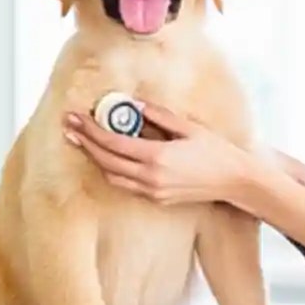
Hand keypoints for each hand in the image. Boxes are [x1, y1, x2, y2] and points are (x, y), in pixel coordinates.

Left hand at [63, 103, 269, 209]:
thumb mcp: (188, 127)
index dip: (91, 130)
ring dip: (96, 159)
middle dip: (85, 143)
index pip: (112, 143)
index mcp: (157, 157)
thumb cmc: (215, 151)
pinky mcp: (157, 199)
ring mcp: (153, 192)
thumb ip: (158, 116)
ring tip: (84, 141)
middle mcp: (150, 178)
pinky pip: (127, 185)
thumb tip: (134, 105)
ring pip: (113, 176)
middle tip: (69, 127)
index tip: (76, 117)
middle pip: (106, 161)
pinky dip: (114, 170)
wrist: (234, 182)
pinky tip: (109, 157)